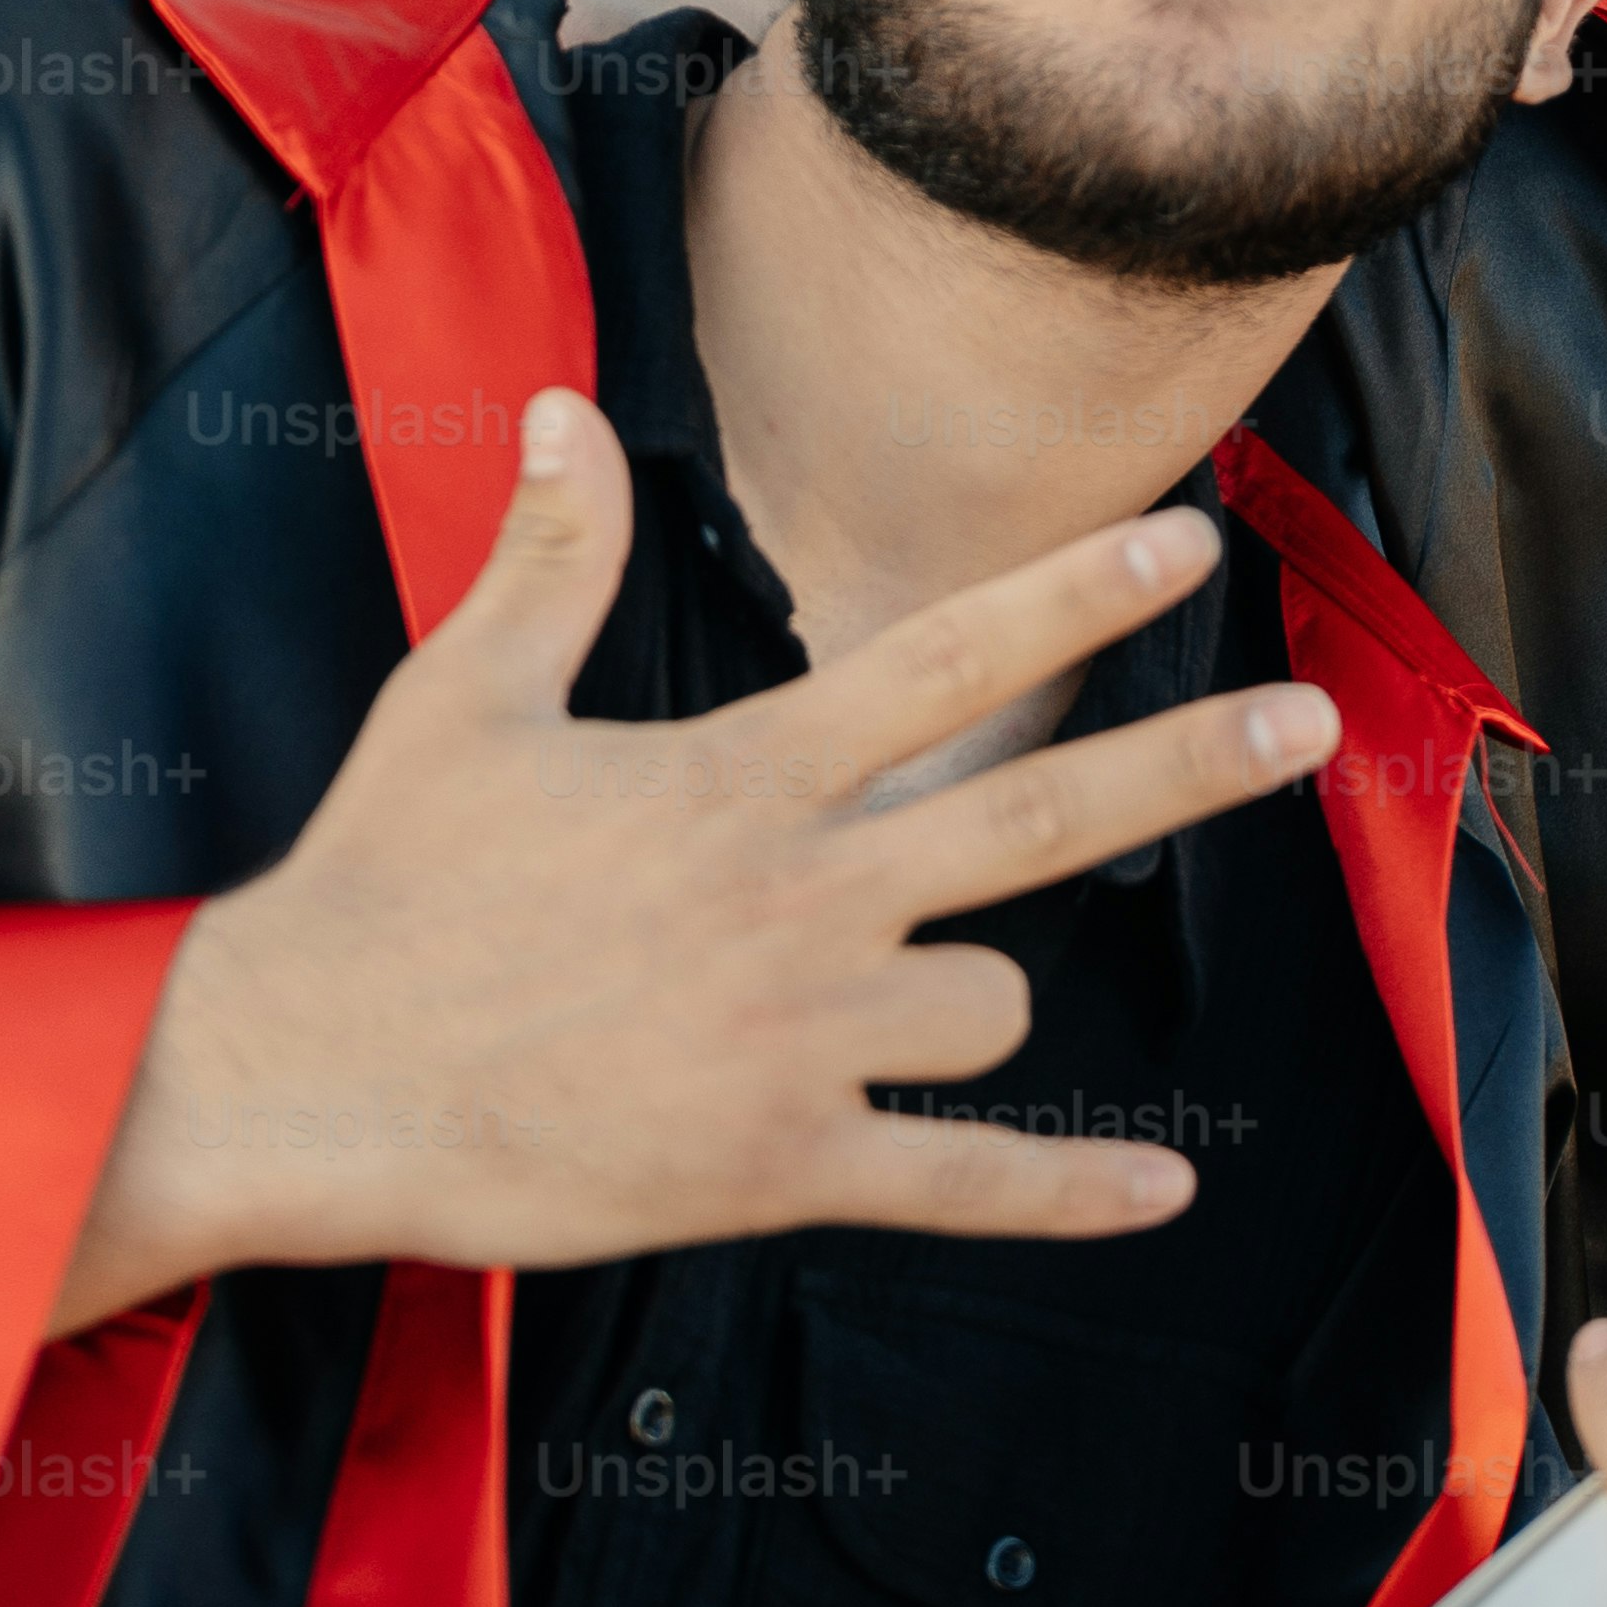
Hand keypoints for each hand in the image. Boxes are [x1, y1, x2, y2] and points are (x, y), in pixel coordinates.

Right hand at [46, 393, 1330, 1330]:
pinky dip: (1064, 1195)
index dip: (1073, 595)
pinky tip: (1159, 1194)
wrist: (295, 1077)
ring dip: (972, 1002)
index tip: (1187, 547)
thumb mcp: (462, 697)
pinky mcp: (774, 1165)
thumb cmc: (376, 883)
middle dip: (1186, 762)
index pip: (943, 663)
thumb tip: (568, 411)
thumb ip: (551, 559)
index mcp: (739, 778)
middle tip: (1311, 726)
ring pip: (992, 1004)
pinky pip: (960, 1181)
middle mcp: (798, 897)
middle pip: (1038, 816)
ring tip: (871, 1009)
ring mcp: (798, 1037)